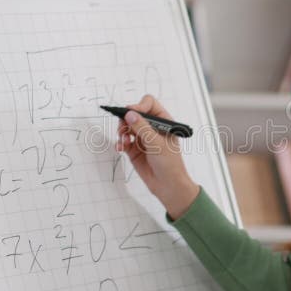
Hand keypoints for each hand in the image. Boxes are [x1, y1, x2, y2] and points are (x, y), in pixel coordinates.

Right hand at [116, 95, 198, 218]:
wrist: (168, 186)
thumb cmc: (170, 164)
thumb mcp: (157, 144)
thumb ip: (142, 128)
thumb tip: (130, 114)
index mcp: (163, 122)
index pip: (149, 105)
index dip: (139, 106)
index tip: (130, 113)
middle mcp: (152, 128)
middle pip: (134, 114)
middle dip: (126, 120)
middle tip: (123, 128)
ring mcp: (143, 138)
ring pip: (127, 127)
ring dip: (122, 132)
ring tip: (123, 141)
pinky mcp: (134, 150)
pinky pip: (123, 141)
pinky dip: (120, 143)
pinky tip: (120, 148)